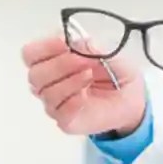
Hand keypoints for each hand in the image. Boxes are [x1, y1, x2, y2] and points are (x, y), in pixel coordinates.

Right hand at [21, 35, 146, 136]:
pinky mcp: (66, 120)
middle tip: (84, 60)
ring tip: (90, 76)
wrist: (131, 100)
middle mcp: (49, 82)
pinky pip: (60, 112)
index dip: (44, 47)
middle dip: (60, 64)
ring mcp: (55, 103)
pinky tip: (86, 96)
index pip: (31, 54)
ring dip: (70, 81)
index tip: (64, 42)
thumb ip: (94, 47)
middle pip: (35, 74)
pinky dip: (73, 102)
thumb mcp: (111, 53)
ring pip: (46, 93)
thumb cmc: (115, 74)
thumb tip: (79, 43)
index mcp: (53, 60)